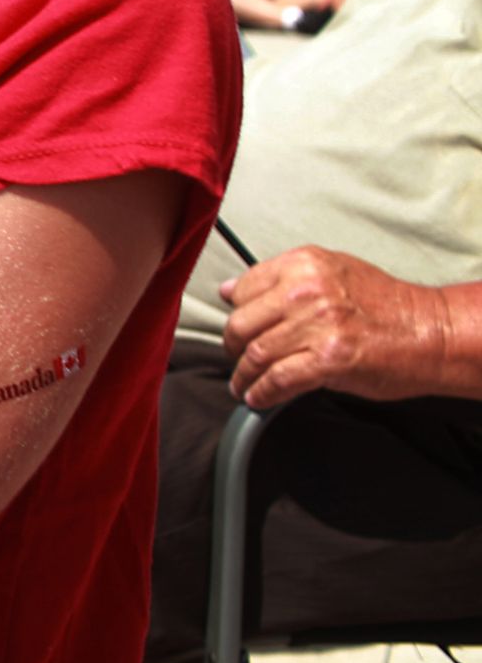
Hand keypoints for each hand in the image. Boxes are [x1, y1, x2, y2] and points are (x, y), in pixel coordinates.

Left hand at [222, 245, 454, 406]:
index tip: (236, 327)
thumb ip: (282, 279)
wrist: (432, 333)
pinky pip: (278, 380)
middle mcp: (307, 291)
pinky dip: (262, 393)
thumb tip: (231, 290)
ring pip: (256, 354)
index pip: (244, 288)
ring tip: (244, 383)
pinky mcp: (328, 359)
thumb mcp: (334, 271)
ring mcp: (317, 325)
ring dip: (244, 376)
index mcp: (304, 265)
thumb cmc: (387, 306)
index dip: (235, 312)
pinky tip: (259, 397)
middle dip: (233, 347)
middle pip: (242, 323)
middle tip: (237, 358)